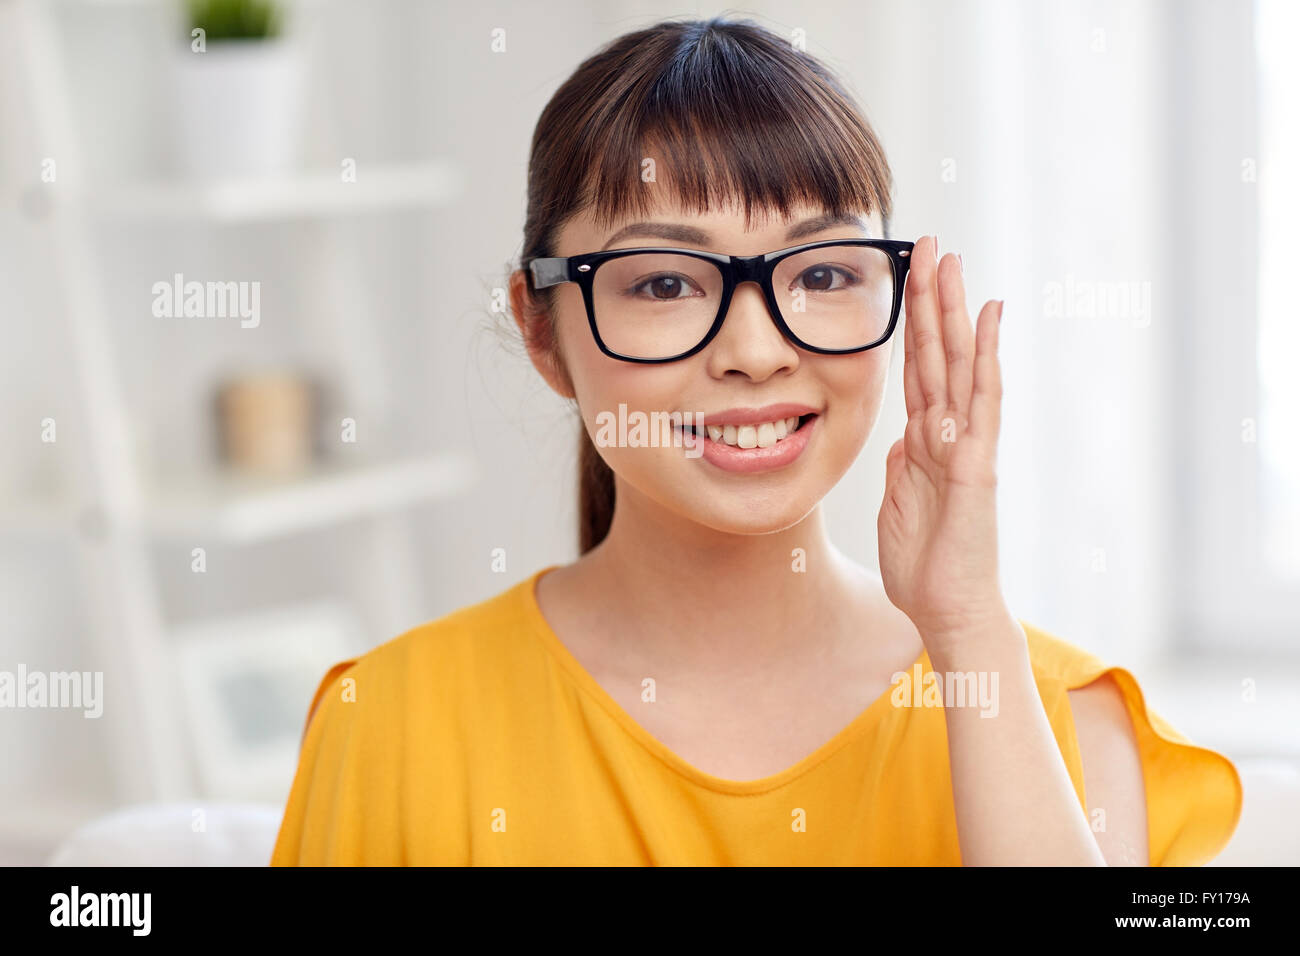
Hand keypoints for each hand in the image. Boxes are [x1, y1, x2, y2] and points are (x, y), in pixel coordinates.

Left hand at [877, 236, 1009, 654]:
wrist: (948, 612)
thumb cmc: (925, 567)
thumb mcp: (898, 505)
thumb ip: (901, 467)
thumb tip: (901, 439)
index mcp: (924, 443)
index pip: (918, 369)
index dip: (912, 324)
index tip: (907, 278)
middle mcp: (948, 434)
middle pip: (938, 353)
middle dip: (932, 299)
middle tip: (930, 243)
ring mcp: (967, 444)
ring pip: (960, 363)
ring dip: (954, 311)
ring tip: (952, 260)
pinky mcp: (978, 464)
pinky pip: (983, 400)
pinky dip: (986, 356)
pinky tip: (989, 316)